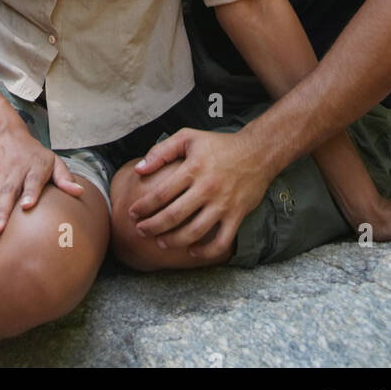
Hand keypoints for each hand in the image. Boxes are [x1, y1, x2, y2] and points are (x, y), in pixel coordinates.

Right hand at [0, 127, 83, 243]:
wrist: (5, 135)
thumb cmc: (34, 154)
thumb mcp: (52, 160)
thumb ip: (64, 177)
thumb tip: (80, 192)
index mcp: (33, 167)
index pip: (32, 180)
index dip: (30, 192)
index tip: (27, 206)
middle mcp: (14, 172)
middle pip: (7, 192)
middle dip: (1, 212)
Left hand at [129, 127, 270, 261]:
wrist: (257, 153)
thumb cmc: (219, 145)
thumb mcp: (188, 138)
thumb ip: (161, 151)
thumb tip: (139, 169)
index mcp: (193, 168)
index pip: (162, 193)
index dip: (144, 206)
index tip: (132, 213)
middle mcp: (207, 188)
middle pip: (174, 216)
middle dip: (153, 226)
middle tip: (140, 231)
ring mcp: (223, 204)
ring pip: (195, 232)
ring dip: (174, 241)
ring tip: (160, 242)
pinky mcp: (237, 216)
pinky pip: (221, 241)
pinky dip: (205, 251)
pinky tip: (192, 251)